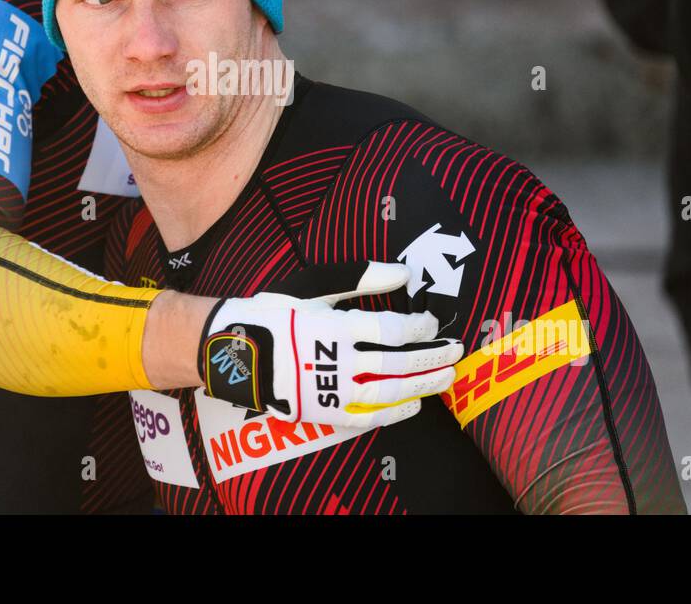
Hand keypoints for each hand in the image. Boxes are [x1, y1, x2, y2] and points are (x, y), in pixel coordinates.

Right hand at [198, 261, 462, 428]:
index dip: (420, 327)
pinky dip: (394, 412)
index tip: (433, 322)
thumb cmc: (274, 312)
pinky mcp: (325, 413)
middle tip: (456, 350)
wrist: (235, 350)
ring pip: (389, 391)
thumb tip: (404, 273)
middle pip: (399, 362)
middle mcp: (339, 362)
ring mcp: (333, 391)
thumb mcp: (314, 285)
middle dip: (432, 356)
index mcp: (336, 327)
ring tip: (446, 377)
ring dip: (422, 384)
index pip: (393, 330)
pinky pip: (368, 418)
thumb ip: (360, 278)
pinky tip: (414, 404)